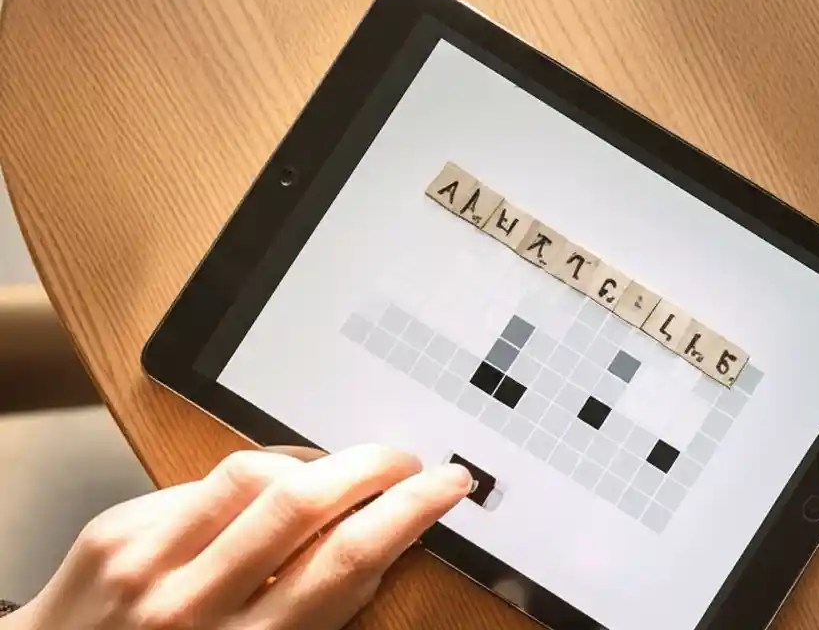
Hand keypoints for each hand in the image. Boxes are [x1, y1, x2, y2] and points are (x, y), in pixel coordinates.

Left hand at [1, 444, 470, 629]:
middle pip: (307, 503)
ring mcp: (150, 566)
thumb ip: (318, 614)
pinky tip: (264, 490)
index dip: (411, 510)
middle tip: (404, 460)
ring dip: (314, 461)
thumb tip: (378, 547)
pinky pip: (203, 479)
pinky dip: (249, 477)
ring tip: (337, 470)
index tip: (446, 485)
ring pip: (254, 475)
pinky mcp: (116, 532)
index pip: (350, 559)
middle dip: (373, 465)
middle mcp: (197, 610)